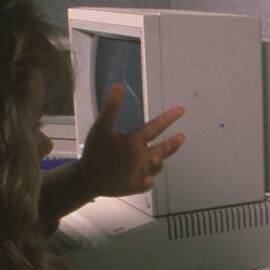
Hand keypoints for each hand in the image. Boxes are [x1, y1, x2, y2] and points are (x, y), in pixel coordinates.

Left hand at [79, 82, 185, 197]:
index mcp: (136, 140)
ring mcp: (140, 171)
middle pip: (162, 149)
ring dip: (158, 163)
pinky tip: (145, 180)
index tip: (180, 110)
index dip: (167, 118)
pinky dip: (146, 183)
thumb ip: (111, 108)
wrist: (88, 176)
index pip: (155, 127)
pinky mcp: (135, 185)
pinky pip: (145, 184)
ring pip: (156, 167)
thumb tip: (117, 84)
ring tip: (155, 158)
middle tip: (180, 136)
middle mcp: (142, 154)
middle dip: (172, 144)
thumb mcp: (102, 128)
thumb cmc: (96, 150)